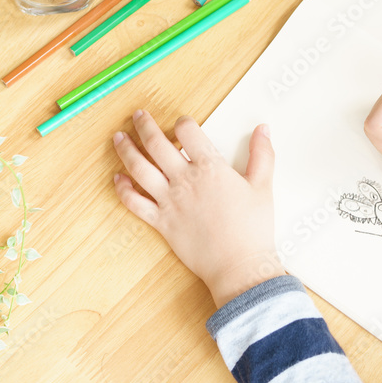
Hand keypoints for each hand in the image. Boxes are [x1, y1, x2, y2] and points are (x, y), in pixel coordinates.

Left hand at [112, 110, 284, 308]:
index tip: (182, 124)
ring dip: (126, 150)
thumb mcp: (263, 186)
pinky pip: (134, 203)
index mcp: (210, 167)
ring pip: (139, 169)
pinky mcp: (161, 223)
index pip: (188, 132)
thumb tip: (263, 129)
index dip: (183, 123)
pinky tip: (118, 179)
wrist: (239, 266)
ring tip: (118, 138)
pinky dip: (122, 189)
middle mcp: (185, 180)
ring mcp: (169, 201)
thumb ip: (262, 154)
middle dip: (144, 126)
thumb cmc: (253, 229)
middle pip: (156, 144)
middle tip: (138, 116)